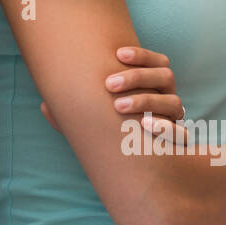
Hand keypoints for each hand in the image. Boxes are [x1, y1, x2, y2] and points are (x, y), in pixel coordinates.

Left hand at [40, 46, 190, 145]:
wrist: (140, 171)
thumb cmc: (115, 134)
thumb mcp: (94, 119)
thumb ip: (75, 111)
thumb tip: (44, 105)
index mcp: (153, 86)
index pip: (158, 61)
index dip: (141, 55)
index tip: (117, 54)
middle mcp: (167, 99)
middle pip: (165, 76)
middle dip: (137, 76)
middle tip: (109, 83)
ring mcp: (174, 121)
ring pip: (173, 102)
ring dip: (146, 100)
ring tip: (119, 106)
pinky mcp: (177, 144)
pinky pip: (181, 134)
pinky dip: (166, 128)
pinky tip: (146, 127)